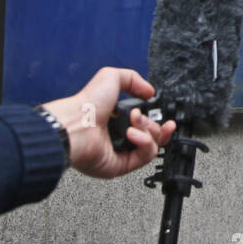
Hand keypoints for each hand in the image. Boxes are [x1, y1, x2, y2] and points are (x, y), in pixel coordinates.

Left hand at [42, 67, 175, 179]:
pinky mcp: (121, 166)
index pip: (145, 123)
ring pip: (152, 146)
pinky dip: (144, 143)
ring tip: (133, 123)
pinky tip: (132, 134)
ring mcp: (120, 152)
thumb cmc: (86, 104)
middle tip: (141, 116)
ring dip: (148, 131)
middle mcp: (119, 136)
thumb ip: (133, 79)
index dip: (159, 120)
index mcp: (117, 119)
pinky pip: (144, 156)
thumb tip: (149, 91)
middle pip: (153, 136)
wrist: (76, 125)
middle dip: (156, 125)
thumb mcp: (111, 77)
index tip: (166, 117)